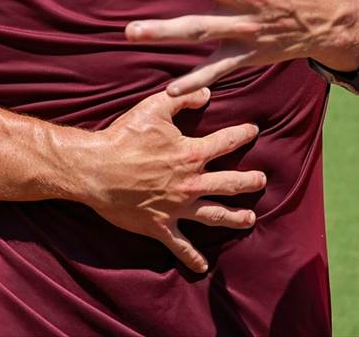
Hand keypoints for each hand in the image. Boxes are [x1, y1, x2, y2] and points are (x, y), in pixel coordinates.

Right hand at [85, 87, 264, 272]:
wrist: (96, 169)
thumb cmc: (124, 136)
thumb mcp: (154, 108)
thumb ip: (182, 98)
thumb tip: (206, 92)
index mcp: (190, 154)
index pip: (225, 142)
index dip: (241, 134)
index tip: (253, 131)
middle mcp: (189, 183)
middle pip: (229, 183)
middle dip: (248, 182)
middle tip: (261, 181)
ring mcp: (176, 207)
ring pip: (214, 215)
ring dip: (234, 218)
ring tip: (250, 219)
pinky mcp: (160, 226)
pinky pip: (181, 246)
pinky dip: (192, 258)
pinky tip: (203, 267)